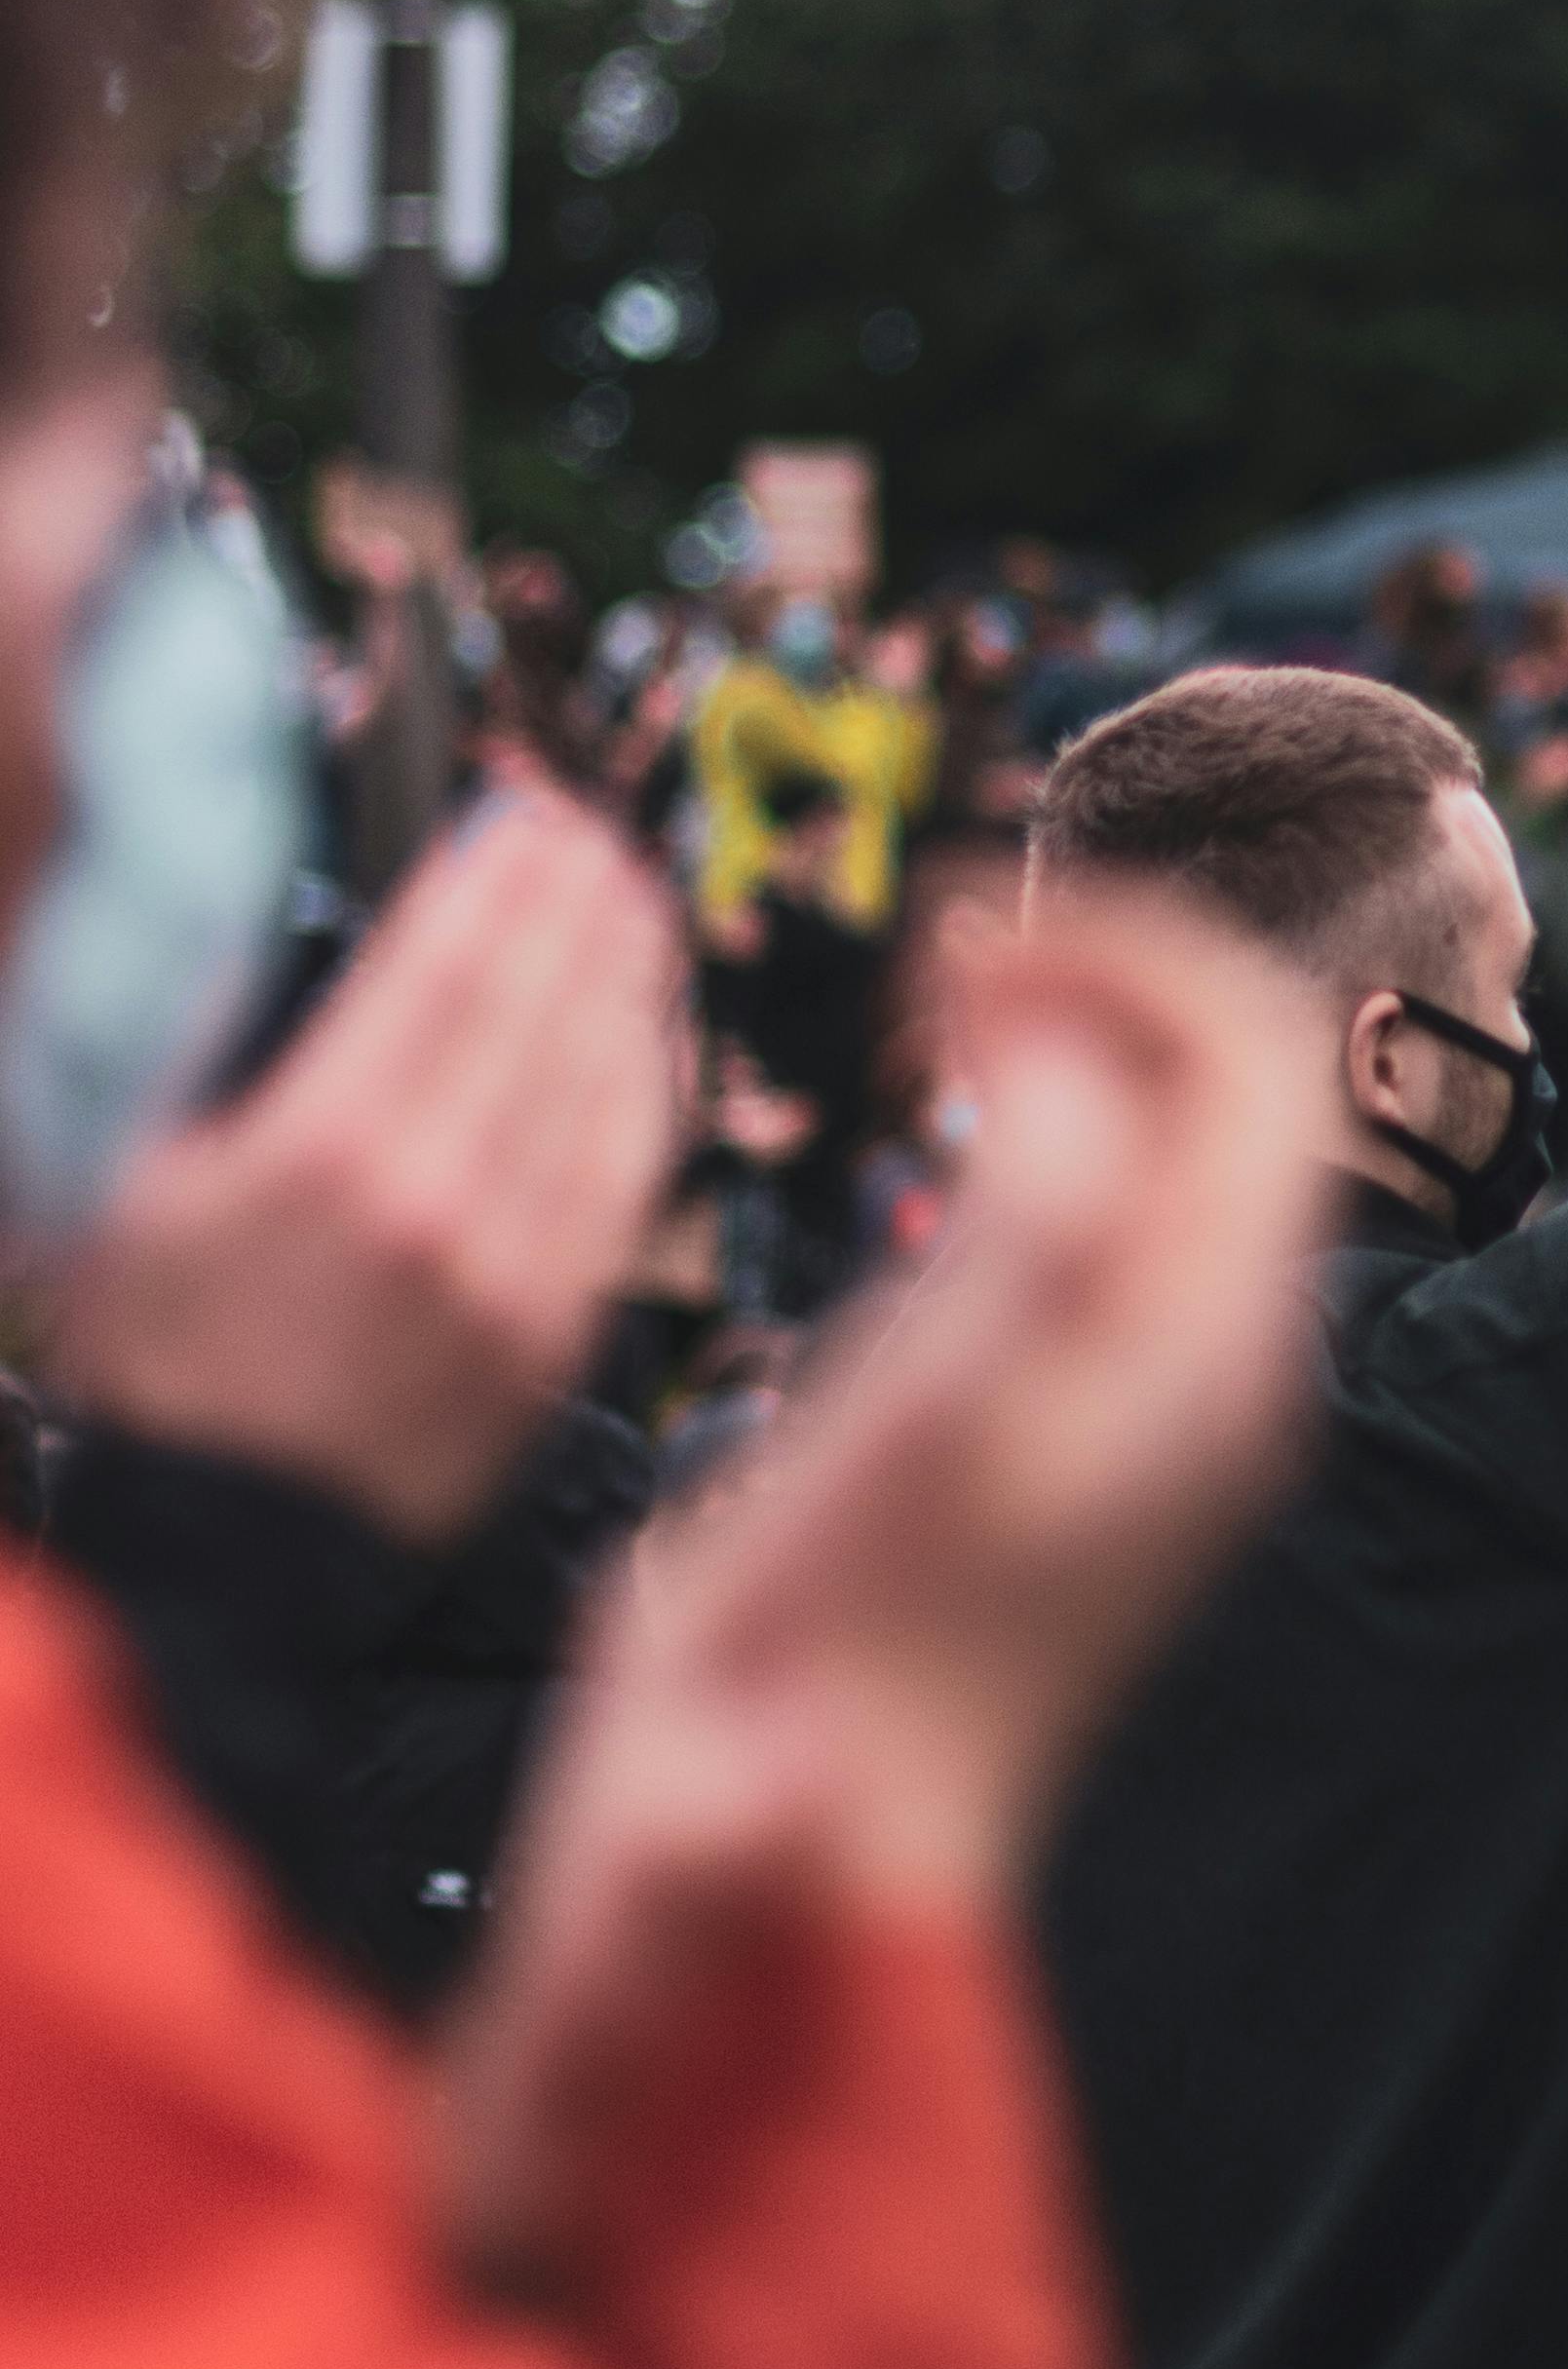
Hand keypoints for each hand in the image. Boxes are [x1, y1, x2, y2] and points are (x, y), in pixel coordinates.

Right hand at [64, 795, 680, 1543]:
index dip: (498, 875)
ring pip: (603, 1083)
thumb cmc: (161, 1364)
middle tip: (596, 836)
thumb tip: (257, 924)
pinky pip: (628, 1180)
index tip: (524, 812)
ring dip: (628, 980)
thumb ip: (190, 1052)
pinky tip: (646, 1040)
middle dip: (577, 903)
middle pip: (540, 1006)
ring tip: (634, 910)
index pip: (445, 967)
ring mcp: (513, 1269)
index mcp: (325, 1150)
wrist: (227, 1556)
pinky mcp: (559, 1329)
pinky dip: (647, 1090)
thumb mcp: (119, 1188)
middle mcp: (438, 1200)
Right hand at [447, 881, 1328, 2281]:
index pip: (1251, 1052)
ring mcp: (1180, 1418)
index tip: (951, 942)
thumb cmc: (841, 1655)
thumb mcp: (919, 1419)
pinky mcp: (1113, 1457)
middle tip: (942, 970)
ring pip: (1192, 1165)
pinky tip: (946, 1172)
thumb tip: (1077, 1073)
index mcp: (1207, 1337)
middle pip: (1241, 1093)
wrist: (820, 1867)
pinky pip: (1135, 1241)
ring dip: (1086, 1065)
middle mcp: (1231, 1369)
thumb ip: (1028, 1227)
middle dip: (1109, 989)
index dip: (1116, 954)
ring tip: (939, 1035)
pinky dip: (1062, 1158)